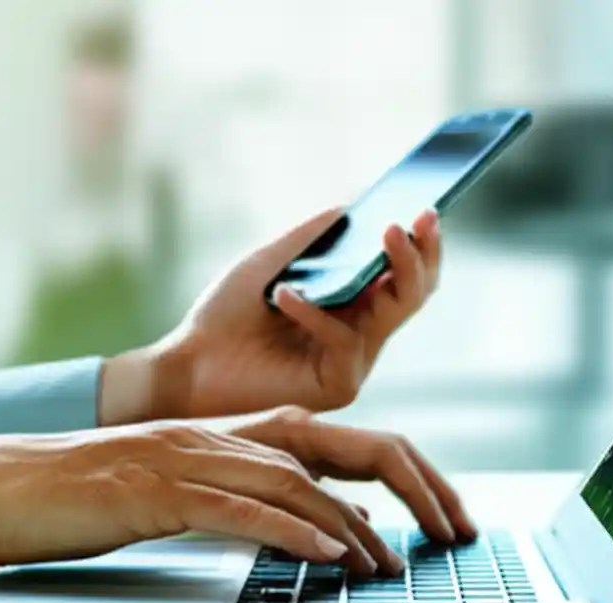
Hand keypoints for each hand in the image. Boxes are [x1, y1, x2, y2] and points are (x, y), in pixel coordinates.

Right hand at [0, 417, 469, 576]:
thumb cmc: (87, 493)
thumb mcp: (183, 488)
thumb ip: (251, 496)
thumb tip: (324, 530)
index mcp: (233, 430)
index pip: (340, 440)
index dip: (402, 470)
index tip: (440, 510)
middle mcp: (222, 433)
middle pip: (339, 447)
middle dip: (407, 485)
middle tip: (449, 528)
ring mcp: (189, 458)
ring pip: (296, 482)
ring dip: (352, 525)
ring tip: (392, 562)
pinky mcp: (155, 492)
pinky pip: (239, 510)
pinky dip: (290, 533)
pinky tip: (327, 556)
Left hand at [99, 207, 441, 424]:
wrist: (186, 364)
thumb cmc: (225, 315)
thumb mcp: (270, 261)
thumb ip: (310, 238)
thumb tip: (351, 206)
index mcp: (351, 302)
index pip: (402, 273)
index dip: (420, 243)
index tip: (426, 208)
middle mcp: (361, 332)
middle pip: (413, 293)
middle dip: (422, 252)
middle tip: (423, 215)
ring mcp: (353, 361)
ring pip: (395, 315)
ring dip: (397, 267)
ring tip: (387, 230)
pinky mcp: (338, 387)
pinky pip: (345, 342)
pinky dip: (317, 313)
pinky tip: (286, 294)